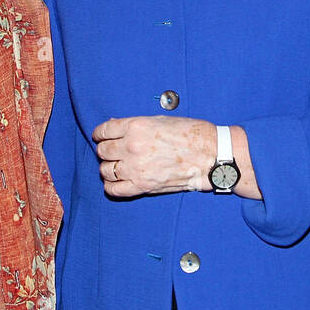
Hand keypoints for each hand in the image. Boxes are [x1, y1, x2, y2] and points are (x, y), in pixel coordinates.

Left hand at [92, 115, 216, 196]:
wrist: (209, 155)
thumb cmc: (189, 134)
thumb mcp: (159, 120)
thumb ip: (134, 125)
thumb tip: (114, 128)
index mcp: (136, 126)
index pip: (104, 131)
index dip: (100, 134)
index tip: (102, 137)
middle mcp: (132, 147)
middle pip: (103, 151)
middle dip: (107, 151)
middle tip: (115, 152)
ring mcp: (135, 168)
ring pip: (105, 170)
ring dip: (109, 167)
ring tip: (119, 166)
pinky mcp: (141, 186)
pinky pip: (113, 189)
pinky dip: (111, 185)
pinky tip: (118, 181)